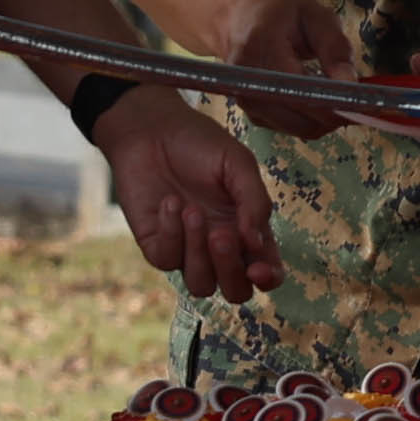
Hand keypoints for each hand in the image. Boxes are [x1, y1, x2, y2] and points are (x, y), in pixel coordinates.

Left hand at [101, 93, 282, 302]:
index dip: (268, 278)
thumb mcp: (238, 164)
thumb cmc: (200, 144)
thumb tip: (257, 244)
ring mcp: (188, 250)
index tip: (258, 269)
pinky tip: (169, 202)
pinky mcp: (156, 246)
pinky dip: (171, 233)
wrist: (151, 129)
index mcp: (247, 229)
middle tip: (220, 235)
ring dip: (198, 254)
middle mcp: (220, 247)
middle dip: (230, 270)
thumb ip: (254, 201)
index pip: (266, 270)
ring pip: (201, 285)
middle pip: (235, 290)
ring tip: (192, 210)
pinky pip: (168, 260)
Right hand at [185, 0, 356, 139]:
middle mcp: (248, 83)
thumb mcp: (314, 16)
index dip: (336, 103)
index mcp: (261, 50)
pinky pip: (292, 127)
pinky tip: (316, 95)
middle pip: (303, 119)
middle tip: (357, 96)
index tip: (363, 101)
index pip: (302, 93)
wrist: (237, 17)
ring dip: (326, 118)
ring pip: (301, 128)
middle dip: (336, 113)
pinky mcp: (253, 114)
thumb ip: (335, 48)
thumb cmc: (278, 11)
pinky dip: (312, 118)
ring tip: (337, 92)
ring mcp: (248, 102)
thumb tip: (350, 84)